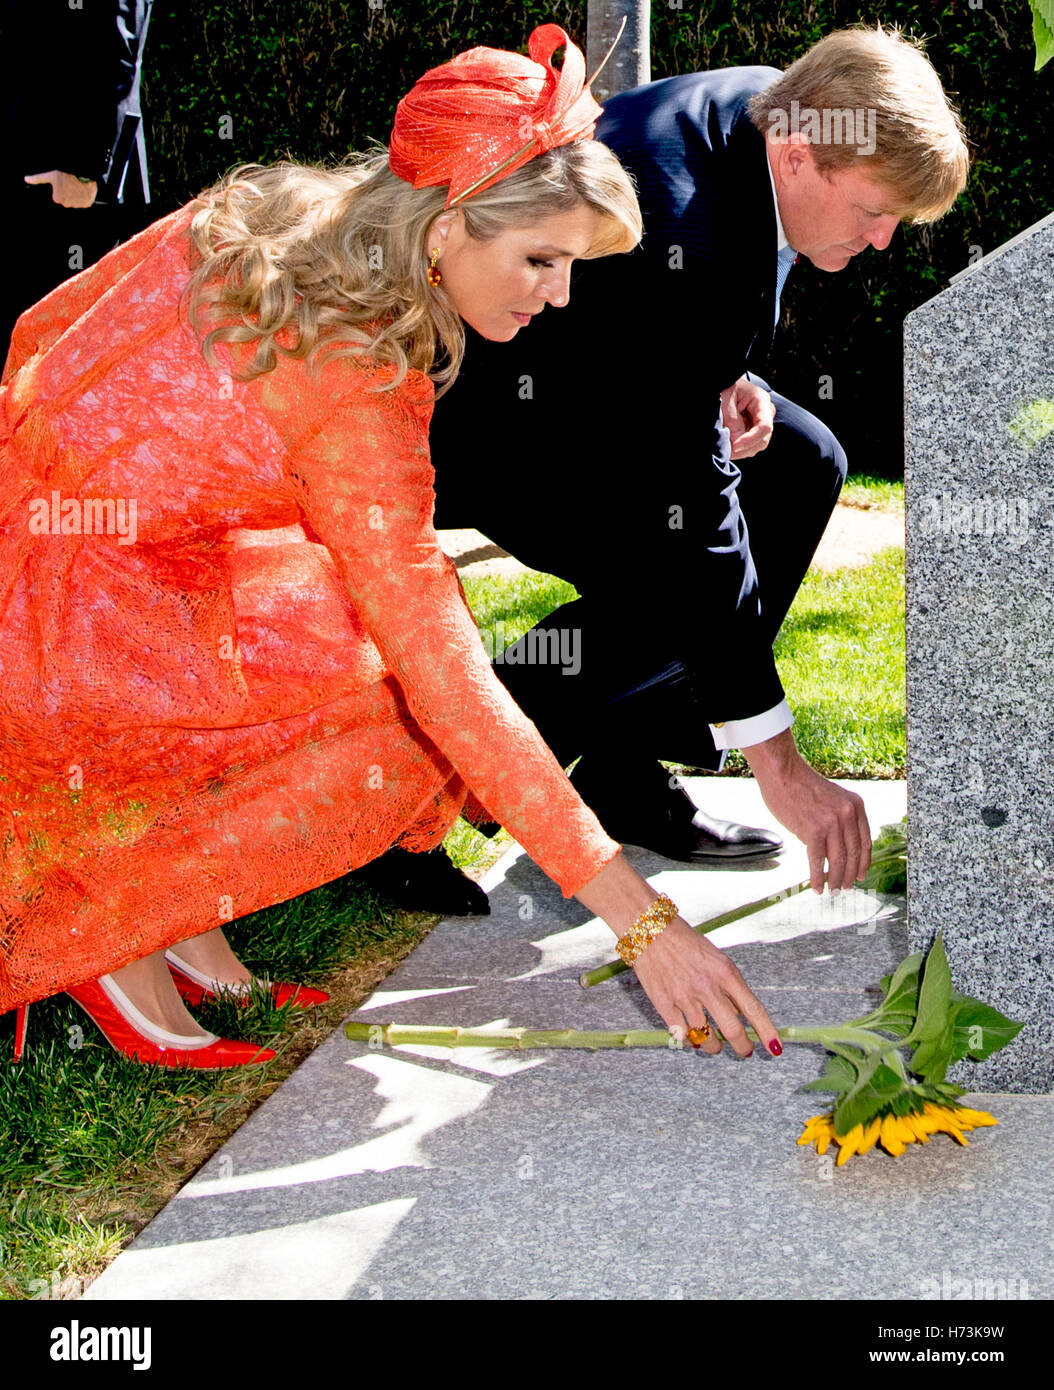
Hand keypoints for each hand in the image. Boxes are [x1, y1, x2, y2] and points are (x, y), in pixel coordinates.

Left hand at [24, 170, 96, 207]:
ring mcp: (77, 205)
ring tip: (78, 185)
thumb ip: (38, 179)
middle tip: (71, 183)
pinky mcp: (86, 204)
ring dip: (78, 195)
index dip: (62, 188)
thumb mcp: (50, 175)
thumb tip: (26, 179)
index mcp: (57, 198)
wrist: (82, 173)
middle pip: (68, 199)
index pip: (59, 196)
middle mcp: (66, 204)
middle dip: (70, 193)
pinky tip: (83, 189)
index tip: (64, 182)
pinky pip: (85, 201)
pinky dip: (85, 196)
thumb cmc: (65, 174)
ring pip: (77, 200)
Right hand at [572, 850, 778, 1056]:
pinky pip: (682, 1035)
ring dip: (714, 1046)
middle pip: (733, 1031)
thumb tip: (740, 1015)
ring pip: (706, 1038)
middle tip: (745, 1051)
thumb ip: (729, 986)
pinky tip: (693, 1038)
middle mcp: (707, 987)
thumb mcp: (716, 958)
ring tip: (715, 1044)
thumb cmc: (686, 941)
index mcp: (725, 972)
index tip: (775, 1049)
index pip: (753, 1009)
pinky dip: (690, 1040)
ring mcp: (685, 998)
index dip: (767, 1032)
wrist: (650, 930)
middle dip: (743, 1047)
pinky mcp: (664, 1004)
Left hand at [719, 375, 774, 459]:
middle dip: (745, 449)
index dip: (750, 440)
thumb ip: (732, 420)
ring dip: (742, 451)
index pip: (764, 427)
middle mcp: (766, 414)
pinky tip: (729, 448)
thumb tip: (736, 442)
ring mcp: (761, 423)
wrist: (727, 388)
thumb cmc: (726, 389)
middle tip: (726, 452)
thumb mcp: (725, 401)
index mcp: (762, 401)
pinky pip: (750, 445)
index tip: (734, 446)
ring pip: (757, 446)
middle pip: (762, 439)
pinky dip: (740, 450)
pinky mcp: (754, 430)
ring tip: (726, 450)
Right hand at [744, 728, 870, 891]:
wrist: (783, 773)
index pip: (865, 841)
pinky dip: (817, 877)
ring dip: (836, 880)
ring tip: (833, 891)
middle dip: (850, 875)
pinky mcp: (813, 831)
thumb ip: (840, 818)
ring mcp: (831, 823)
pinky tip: (816, 887)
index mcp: (855, 805)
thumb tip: (839, 846)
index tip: (860, 875)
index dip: (863, 862)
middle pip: (853, 854)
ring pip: (838, 860)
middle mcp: (848, 815)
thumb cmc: (801, 785)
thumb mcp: (832, 797)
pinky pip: (818, 861)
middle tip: (846, 888)